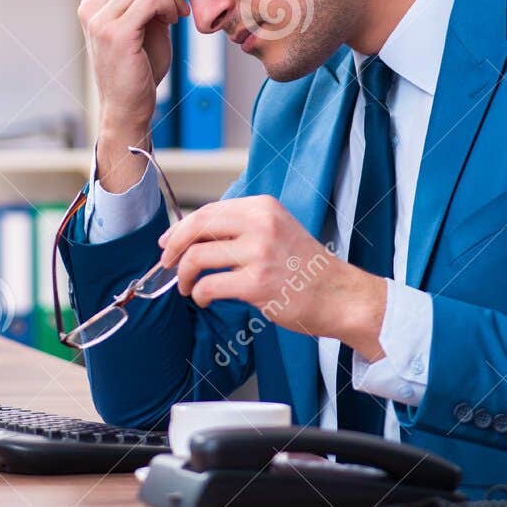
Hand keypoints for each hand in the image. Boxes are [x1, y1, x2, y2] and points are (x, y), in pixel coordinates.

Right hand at [78, 0, 206, 191]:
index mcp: (95, 2)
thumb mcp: (148, 26)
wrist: (128, 108)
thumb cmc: (140, 70)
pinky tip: (175, 20)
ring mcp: (99, 20)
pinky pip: (150, 1)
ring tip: (183, 13)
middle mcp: (91, 7)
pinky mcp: (115, 33)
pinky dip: (169, 5)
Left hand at [157, 194, 387, 360]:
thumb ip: (242, 228)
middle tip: (166, 264)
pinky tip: (205, 299)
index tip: (169, 242)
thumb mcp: (277, 230)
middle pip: (197, 227)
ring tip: (187, 287)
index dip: (182, 227)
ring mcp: (259, 253)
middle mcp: (261, 224)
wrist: (339, 296)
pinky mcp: (257, 284)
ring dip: (184, 276)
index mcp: (263, 207)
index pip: (209, 210)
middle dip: (174, 247)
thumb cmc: (306, 268)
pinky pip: (210, 285)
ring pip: (198, 257)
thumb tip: (194, 236)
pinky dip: (200, 294)